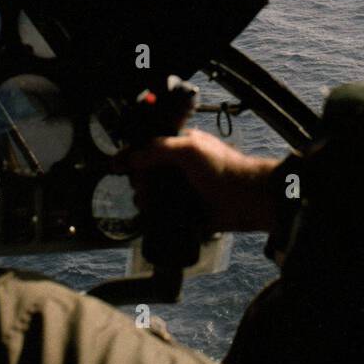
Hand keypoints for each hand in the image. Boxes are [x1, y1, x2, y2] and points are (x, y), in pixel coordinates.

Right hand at [120, 128, 280, 232]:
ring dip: (144, 199)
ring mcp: (182, 190)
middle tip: (143, 186)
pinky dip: (154, 215)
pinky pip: (162, 213)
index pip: (149, 147)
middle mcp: (180, 167)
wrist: (246, 200)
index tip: (117, 164)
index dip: (131, 155)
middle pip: (146, 173)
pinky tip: (151, 216)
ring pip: (152, 194)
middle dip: (139, 180)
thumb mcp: (189, 149)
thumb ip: (159, 149)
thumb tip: (133, 156)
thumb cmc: (224, 169)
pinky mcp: (186, 211)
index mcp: (181, 146)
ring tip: (148, 202)